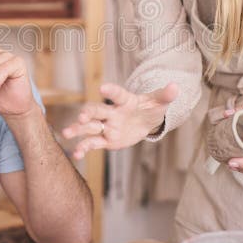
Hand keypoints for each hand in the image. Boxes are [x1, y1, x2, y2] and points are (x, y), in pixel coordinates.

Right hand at [62, 82, 178, 158]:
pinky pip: (93, 143)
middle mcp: (112, 112)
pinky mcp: (106, 140)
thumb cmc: (151, 109)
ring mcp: (107, 126)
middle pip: (98, 110)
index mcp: (125, 100)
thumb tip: (176, 86)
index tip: (102, 87)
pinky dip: (83, 148)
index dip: (111, 90)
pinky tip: (75, 155)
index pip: (117, 94)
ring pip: (90, 127)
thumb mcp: (160, 103)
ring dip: (78, 129)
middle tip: (82, 116)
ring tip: (66, 134)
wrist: (145, 122)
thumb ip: (165, 95)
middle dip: (89, 113)